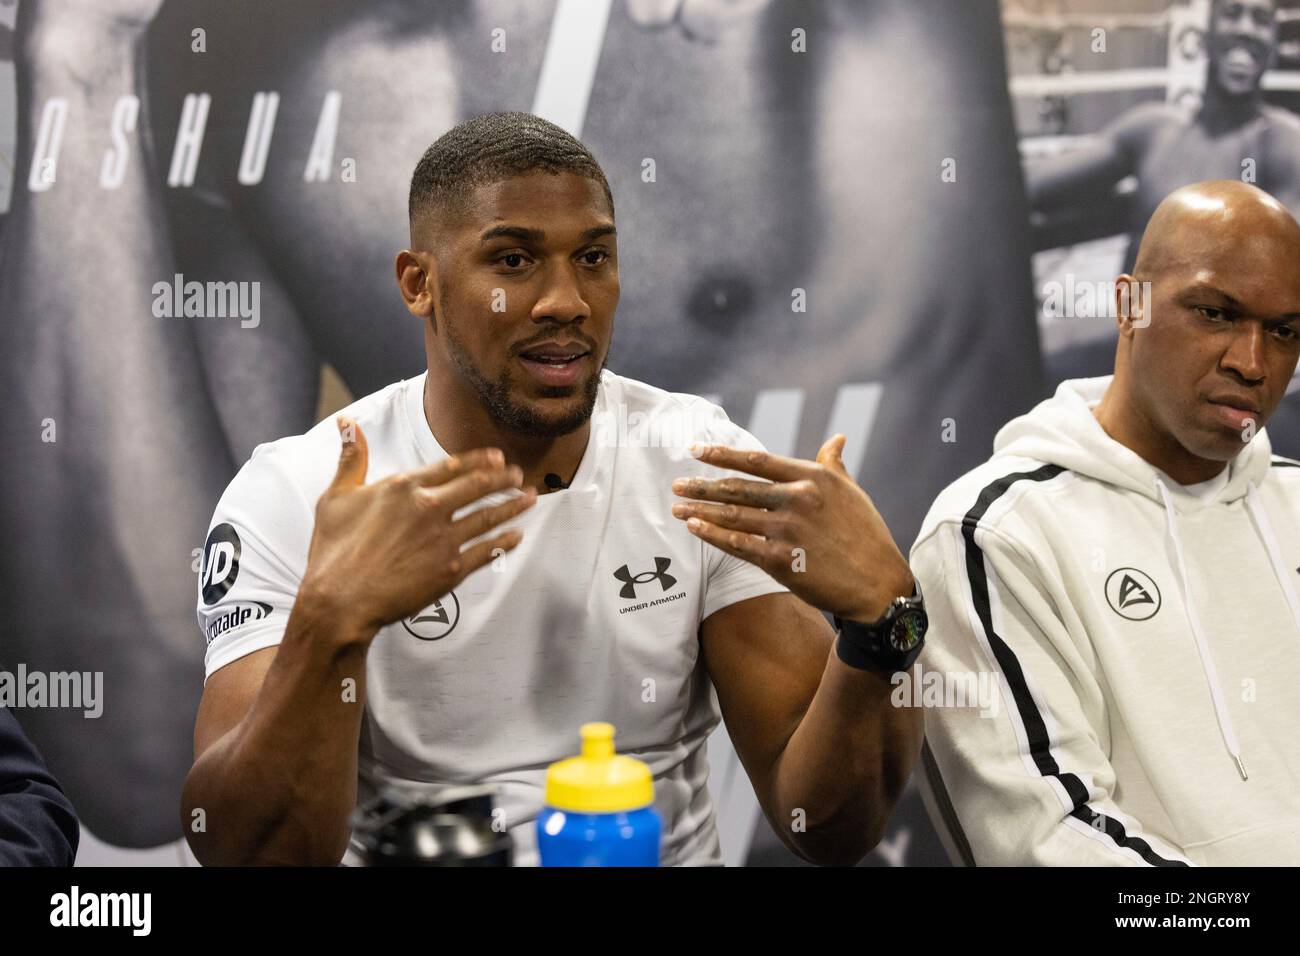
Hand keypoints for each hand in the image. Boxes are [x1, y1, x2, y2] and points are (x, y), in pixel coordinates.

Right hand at [301, 417, 536, 636]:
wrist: (339, 601)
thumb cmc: (333, 551)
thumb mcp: (336, 497)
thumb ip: (351, 458)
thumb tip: (346, 421)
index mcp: (404, 486)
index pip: (451, 465)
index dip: (478, 460)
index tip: (496, 457)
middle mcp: (429, 507)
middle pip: (477, 486)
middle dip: (503, 479)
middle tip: (517, 475)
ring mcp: (443, 539)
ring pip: (488, 516)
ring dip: (512, 506)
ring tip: (529, 498)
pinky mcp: (451, 569)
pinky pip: (487, 551)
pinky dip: (505, 542)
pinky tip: (517, 536)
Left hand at [670, 435, 913, 622]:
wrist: (878, 584)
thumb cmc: (867, 536)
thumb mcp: (853, 492)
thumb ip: (834, 464)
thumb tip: (837, 438)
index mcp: (813, 478)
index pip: (757, 460)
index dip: (722, 454)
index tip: (696, 451)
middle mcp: (798, 499)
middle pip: (738, 487)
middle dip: (702, 484)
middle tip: (676, 483)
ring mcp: (788, 530)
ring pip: (733, 515)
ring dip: (700, 509)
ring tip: (676, 507)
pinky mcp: (781, 560)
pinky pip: (737, 544)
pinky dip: (712, 535)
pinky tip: (694, 527)